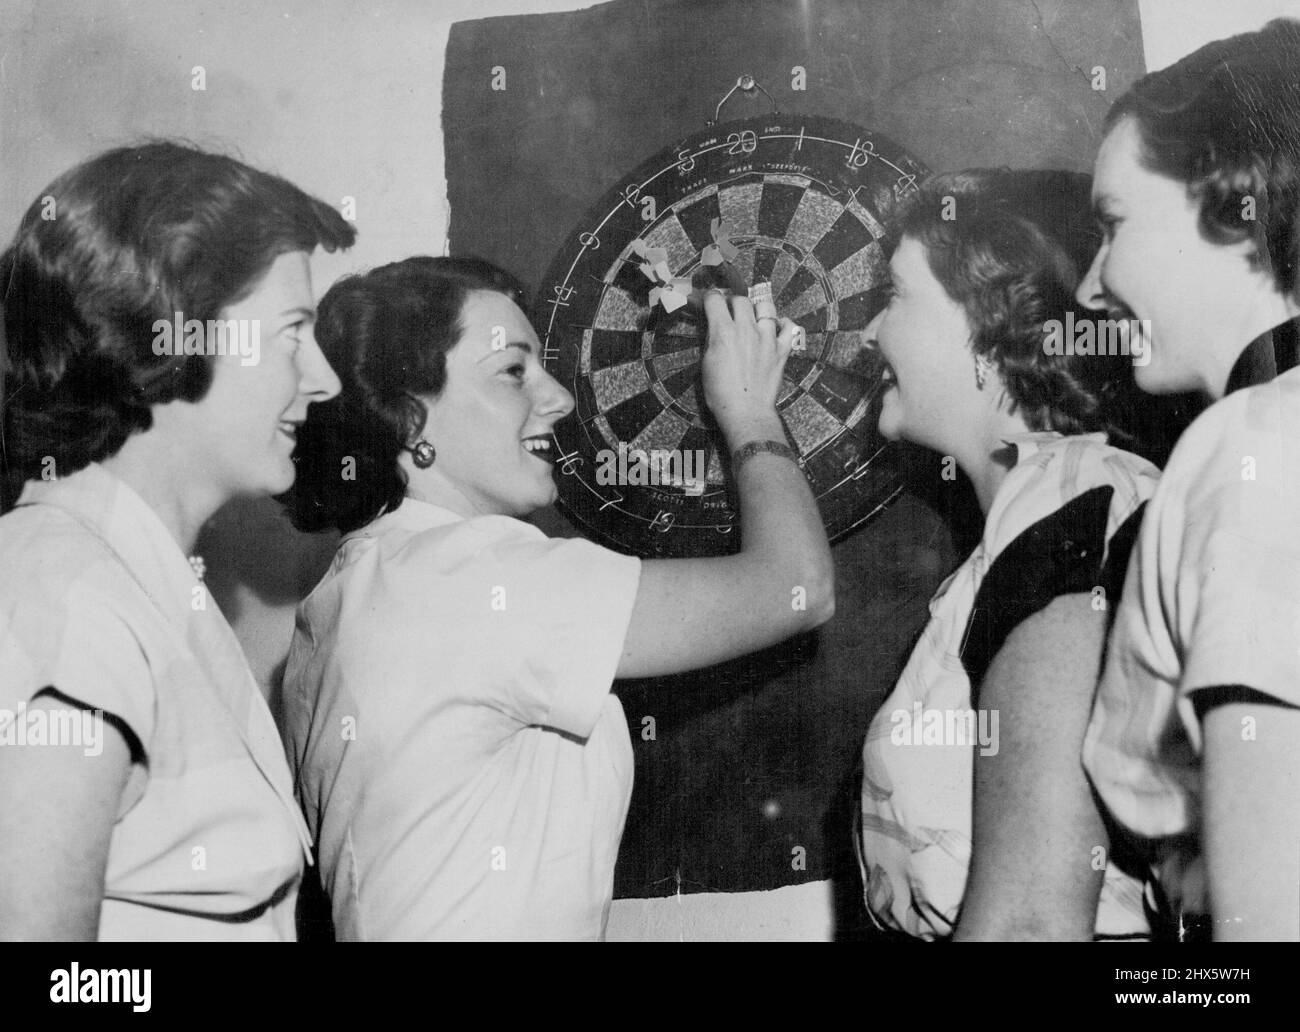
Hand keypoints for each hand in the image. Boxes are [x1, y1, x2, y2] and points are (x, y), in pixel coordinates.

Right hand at [700, 290, 797, 436]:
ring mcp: (767, 338)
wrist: (745, 412)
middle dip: (733, 302)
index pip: (715, 299)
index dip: (710, 297)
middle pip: (741, 299)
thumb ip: (711, 339)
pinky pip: (790, 327)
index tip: (709, 300)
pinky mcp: (782, 350)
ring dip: (758, 309)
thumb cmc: (721, 394)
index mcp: (723, 332)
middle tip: (730, 311)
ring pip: (766, 307)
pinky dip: (783, 324)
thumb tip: (713, 327)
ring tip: (753, 317)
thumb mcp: (706, 363)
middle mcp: (746, 329)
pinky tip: (776, 327)